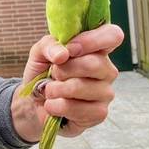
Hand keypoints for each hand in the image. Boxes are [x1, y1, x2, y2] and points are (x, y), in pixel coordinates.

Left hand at [12, 24, 122, 142]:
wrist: (35, 105)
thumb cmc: (43, 76)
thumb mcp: (40, 53)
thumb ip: (49, 45)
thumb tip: (63, 54)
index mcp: (97, 50)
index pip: (113, 35)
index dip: (91, 40)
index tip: (70, 49)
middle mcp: (106, 70)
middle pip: (94, 64)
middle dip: (64, 69)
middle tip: (53, 74)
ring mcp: (106, 92)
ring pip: (81, 87)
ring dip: (56, 89)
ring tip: (49, 91)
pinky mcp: (99, 113)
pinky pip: (77, 109)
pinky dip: (57, 106)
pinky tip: (54, 106)